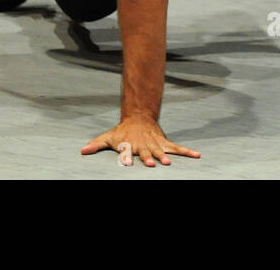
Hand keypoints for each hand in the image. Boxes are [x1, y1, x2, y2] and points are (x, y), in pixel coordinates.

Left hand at [81, 114, 200, 167]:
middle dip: (148, 157)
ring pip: (160, 150)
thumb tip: (82, 151)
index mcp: (129, 145)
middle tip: (152, 163)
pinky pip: (177, 148)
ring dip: (165, 155)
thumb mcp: (108, 137)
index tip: (126, 162)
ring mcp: (154, 144)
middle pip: (145, 151)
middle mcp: (143, 145)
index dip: (126, 156)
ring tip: (168, 162)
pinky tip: (197, 155)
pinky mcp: (164, 143)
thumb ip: (96, 144)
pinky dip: (187, 152)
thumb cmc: (122, 131)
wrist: (138, 116)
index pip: (127, 151)